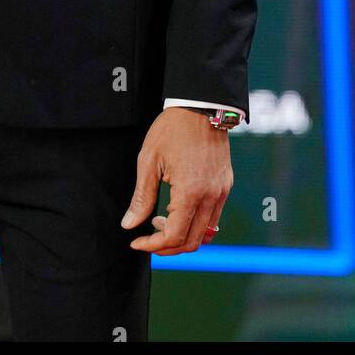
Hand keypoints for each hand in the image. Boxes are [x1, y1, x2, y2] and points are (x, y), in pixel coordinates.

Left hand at [120, 108, 232, 254]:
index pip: (174, 236)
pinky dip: (196, 224)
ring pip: (205, 234)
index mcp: (190, 192)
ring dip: (183, 237)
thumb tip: (129, 225)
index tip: (136, 242)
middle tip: (147, 237)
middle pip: (192, 242)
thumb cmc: (172, 129)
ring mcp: (221, 192)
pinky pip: (213, 218)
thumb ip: (141, 197)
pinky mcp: (225, 186)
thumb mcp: (149, 160)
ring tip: (161, 220)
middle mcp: (210, 197)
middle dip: (167, 247)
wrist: (201, 107)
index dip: (152, 245)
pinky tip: (178, 210)